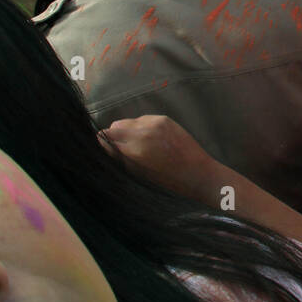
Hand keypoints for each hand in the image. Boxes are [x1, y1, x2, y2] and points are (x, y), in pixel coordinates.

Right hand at [101, 114, 224, 204]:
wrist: (199, 173)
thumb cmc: (168, 181)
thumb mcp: (138, 174)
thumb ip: (119, 159)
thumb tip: (103, 147)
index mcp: (136, 149)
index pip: (105, 138)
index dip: (101, 145)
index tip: (102, 151)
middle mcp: (144, 132)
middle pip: (114, 127)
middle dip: (113, 137)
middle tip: (119, 151)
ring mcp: (155, 123)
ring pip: (128, 122)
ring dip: (126, 132)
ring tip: (135, 146)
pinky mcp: (164, 119)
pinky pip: (142, 119)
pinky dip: (140, 128)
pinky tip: (148, 140)